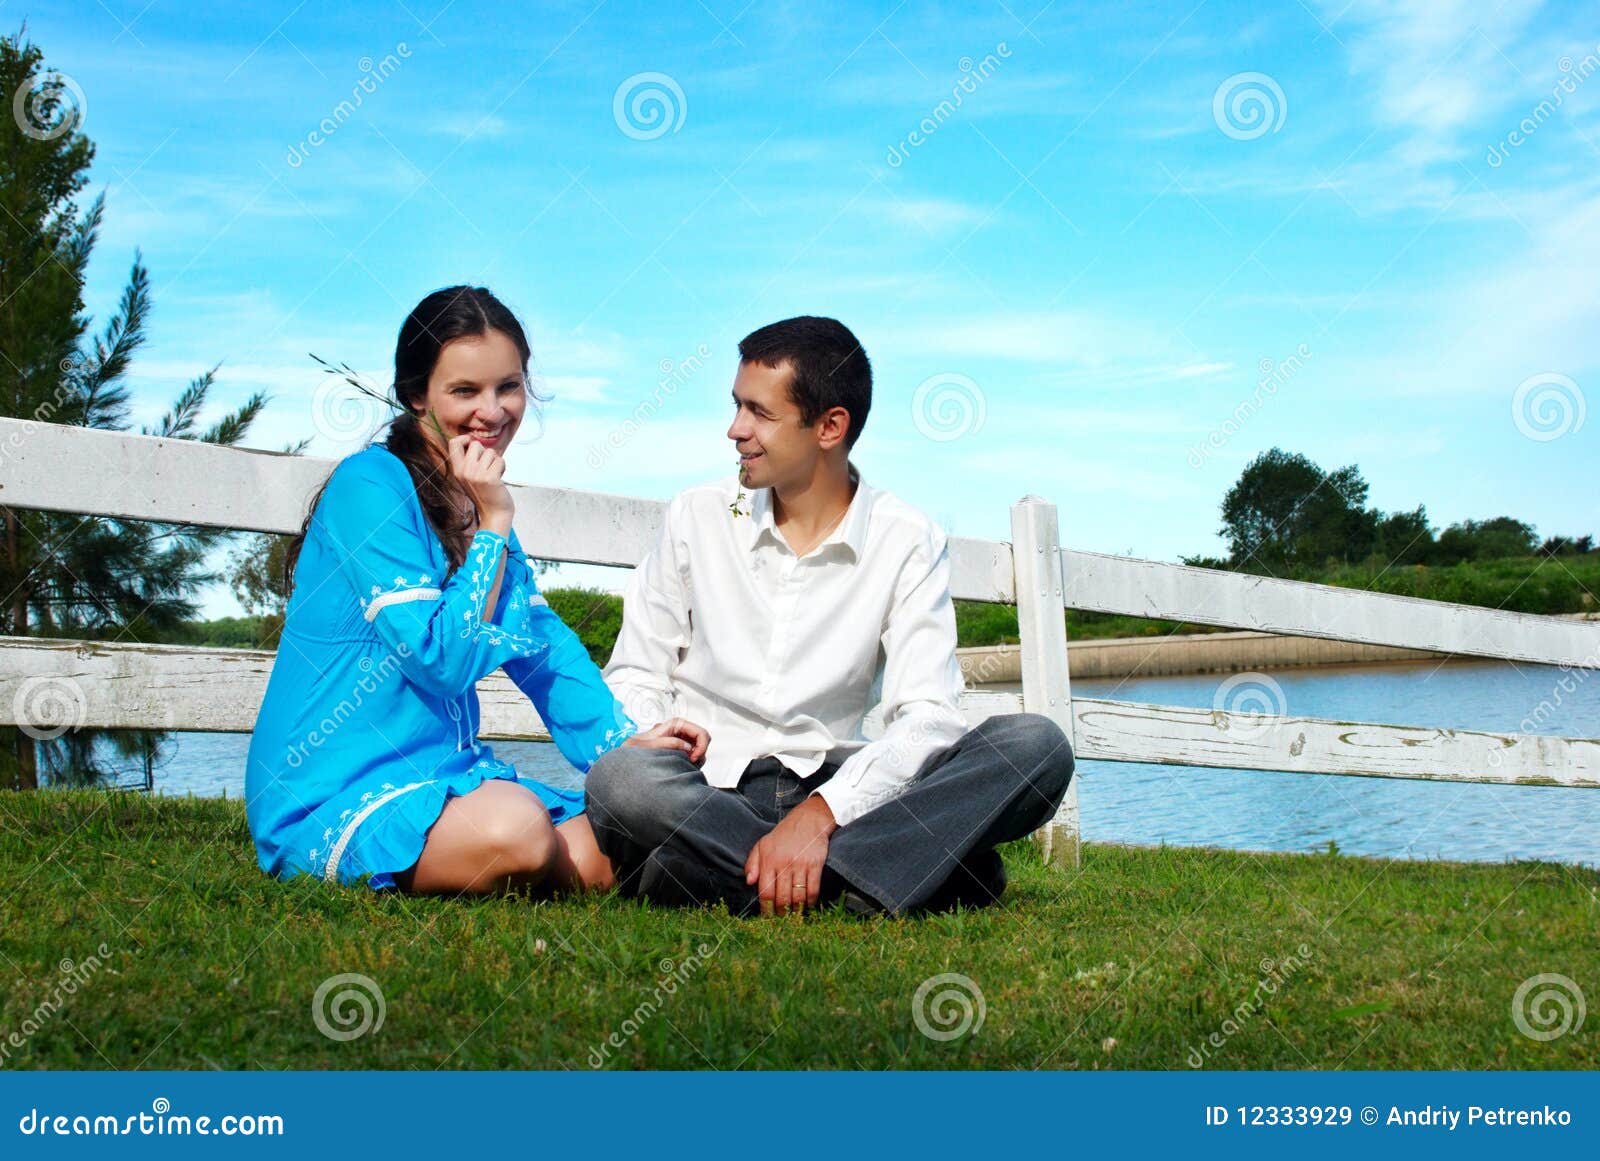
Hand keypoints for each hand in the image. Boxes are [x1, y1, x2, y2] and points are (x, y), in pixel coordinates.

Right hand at [447, 434, 513, 532]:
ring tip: (494, 474)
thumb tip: (473, 440)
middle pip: (476, 444)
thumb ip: (469, 460)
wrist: (494, 513)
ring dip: (496, 461)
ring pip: (490, 452)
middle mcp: (464, 471)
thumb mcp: (470, 476)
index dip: (465, 439)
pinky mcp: (489, 479)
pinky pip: (500, 460)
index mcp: (457, 470)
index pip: (453, 443)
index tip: (472, 445)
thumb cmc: (485, 493)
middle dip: (486, 452)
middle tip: (488, 467)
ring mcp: (476, 475)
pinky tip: (500, 478)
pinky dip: (503, 467)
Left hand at [623, 717, 709, 765]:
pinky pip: (694, 755)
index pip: (701, 733)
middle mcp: (682, 730)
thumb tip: (688, 748)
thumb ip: (671, 743)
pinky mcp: (681, 749)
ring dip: (696, 759)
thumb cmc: (638, 746)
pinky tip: (682, 765)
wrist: (630, 753)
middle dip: (700, 752)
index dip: (702, 746)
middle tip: (690, 762)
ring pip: (700, 749)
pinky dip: (692, 762)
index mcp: (677, 724)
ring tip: (684, 764)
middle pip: (704, 740)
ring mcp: (683, 740)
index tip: (694, 758)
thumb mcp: (653, 744)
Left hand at [744, 795, 836, 916]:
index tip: (767, 917)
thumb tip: (749, 882)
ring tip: (794, 916)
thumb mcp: (762, 844)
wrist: (808, 820)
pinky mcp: (815, 865)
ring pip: (797, 897)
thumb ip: (753, 863)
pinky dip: (810, 902)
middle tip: (781, 920)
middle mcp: (784, 863)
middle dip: (781, 913)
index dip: (766, 909)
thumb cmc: (783, 835)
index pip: (765, 892)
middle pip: (782, 898)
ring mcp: (800, 865)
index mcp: (768, 860)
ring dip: (796, 910)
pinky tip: (808, 905)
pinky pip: (813, 890)